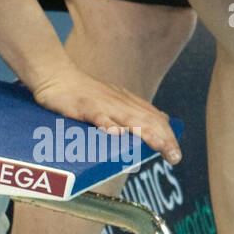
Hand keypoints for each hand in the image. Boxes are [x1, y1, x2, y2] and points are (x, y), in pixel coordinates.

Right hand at [31, 66, 181, 163]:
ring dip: (145, 133)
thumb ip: (132, 110)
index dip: (168, 135)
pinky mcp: (84, 106)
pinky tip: (116, 133)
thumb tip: (159, 120)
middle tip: (175, 157)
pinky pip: (98, 115)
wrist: (56, 75)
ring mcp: (103, 104)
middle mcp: (120, 103)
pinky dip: (107, 124)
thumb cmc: (83, 92)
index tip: (176, 154)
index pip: (154, 118)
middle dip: (163, 139)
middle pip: (147, 120)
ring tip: (159, 146)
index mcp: (127, 102)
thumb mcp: (113, 100)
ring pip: (128, 119)